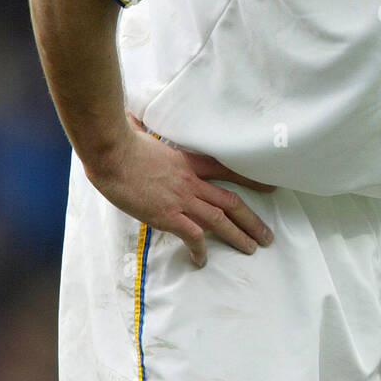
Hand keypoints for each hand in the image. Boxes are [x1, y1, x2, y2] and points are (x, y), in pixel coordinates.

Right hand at [85, 115, 276, 267]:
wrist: (111, 153)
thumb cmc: (123, 141)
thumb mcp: (146, 134)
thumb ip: (148, 131)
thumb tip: (136, 120)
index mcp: (189, 161)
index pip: (227, 170)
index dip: (250, 179)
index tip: (269, 187)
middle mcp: (192, 181)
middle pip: (231, 201)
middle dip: (252, 220)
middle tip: (266, 235)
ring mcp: (181, 199)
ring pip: (220, 220)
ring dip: (238, 236)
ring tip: (251, 248)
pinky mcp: (167, 215)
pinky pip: (192, 235)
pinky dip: (200, 249)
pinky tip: (202, 260)